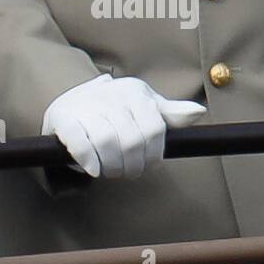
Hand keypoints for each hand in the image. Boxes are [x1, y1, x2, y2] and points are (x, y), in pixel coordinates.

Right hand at [43, 74, 205, 178]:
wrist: (71, 100)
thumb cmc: (115, 109)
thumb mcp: (145, 107)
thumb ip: (170, 114)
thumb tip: (198, 112)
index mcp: (134, 92)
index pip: (154, 129)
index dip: (153, 154)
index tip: (148, 163)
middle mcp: (109, 95)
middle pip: (131, 141)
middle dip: (132, 165)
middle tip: (128, 171)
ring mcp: (86, 106)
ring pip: (107, 143)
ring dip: (112, 166)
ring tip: (111, 170)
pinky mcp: (64, 119)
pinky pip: (81, 144)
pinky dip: (89, 161)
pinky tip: (93, 169)